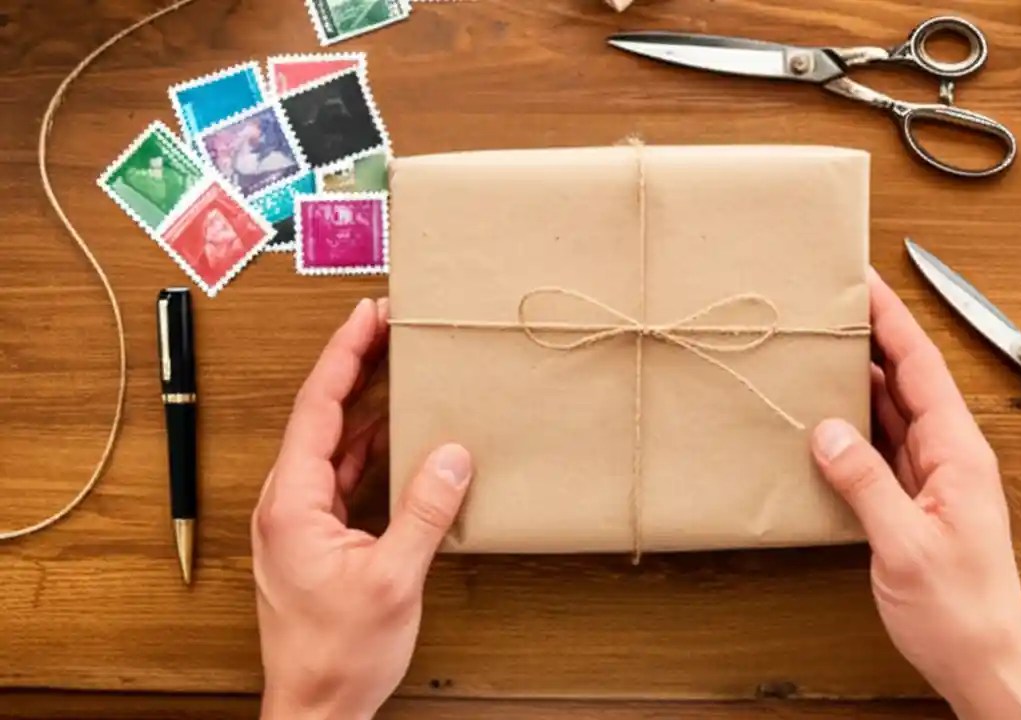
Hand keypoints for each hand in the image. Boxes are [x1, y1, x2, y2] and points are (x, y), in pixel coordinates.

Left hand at [252, 298, 472, 719]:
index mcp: (291, 504)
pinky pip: (343, 475)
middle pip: (320, 415)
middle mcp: (287, 504)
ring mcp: (301, 521)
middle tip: (388, 326)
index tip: (368, 316)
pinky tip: (399, 434)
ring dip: (364, 405)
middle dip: (354, 366)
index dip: (344, 356)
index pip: (316, 408)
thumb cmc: (338, 654)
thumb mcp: (394, 580)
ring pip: (332, 443)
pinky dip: (370, 447)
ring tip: (397, 366)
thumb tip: (452, 456)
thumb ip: (424, 512)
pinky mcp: (318, 538)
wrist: (316, 708)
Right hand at [810, 271, 1020, 719]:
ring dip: (859, 383)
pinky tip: (826, 418)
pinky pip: (883, 449)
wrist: (983, 663)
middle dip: (871, 340)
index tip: (864, 282)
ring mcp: (934, 478)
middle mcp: (950, 456)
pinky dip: (854, 428)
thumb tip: (828, 432)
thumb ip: (866, 484)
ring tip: (820, 352)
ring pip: (892, 414)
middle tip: (828, 308)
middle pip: (908, 381)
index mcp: (960, 453)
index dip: (893, 320)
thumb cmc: (962, 612)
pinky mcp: (916, 502)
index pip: (924, 367)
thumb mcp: (906, 546)